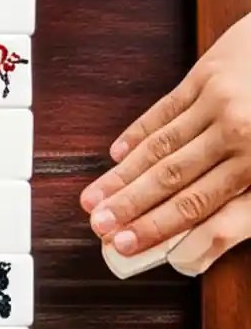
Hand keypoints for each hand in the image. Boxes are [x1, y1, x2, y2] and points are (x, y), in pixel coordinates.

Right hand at [81, 13, 250, 275]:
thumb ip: (242, 217)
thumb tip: (194, 255)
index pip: (196, 202)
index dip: (156, 226)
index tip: (124, 245)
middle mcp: (236, 129)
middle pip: (171, 175)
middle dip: (129, 204)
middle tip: (97, 225)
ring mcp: (219, 98)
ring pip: (161, 145)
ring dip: (122, 176)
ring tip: (93, 198)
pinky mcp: (209, 73)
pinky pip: (165, 109)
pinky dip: (138, 133)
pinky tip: (117, 154)